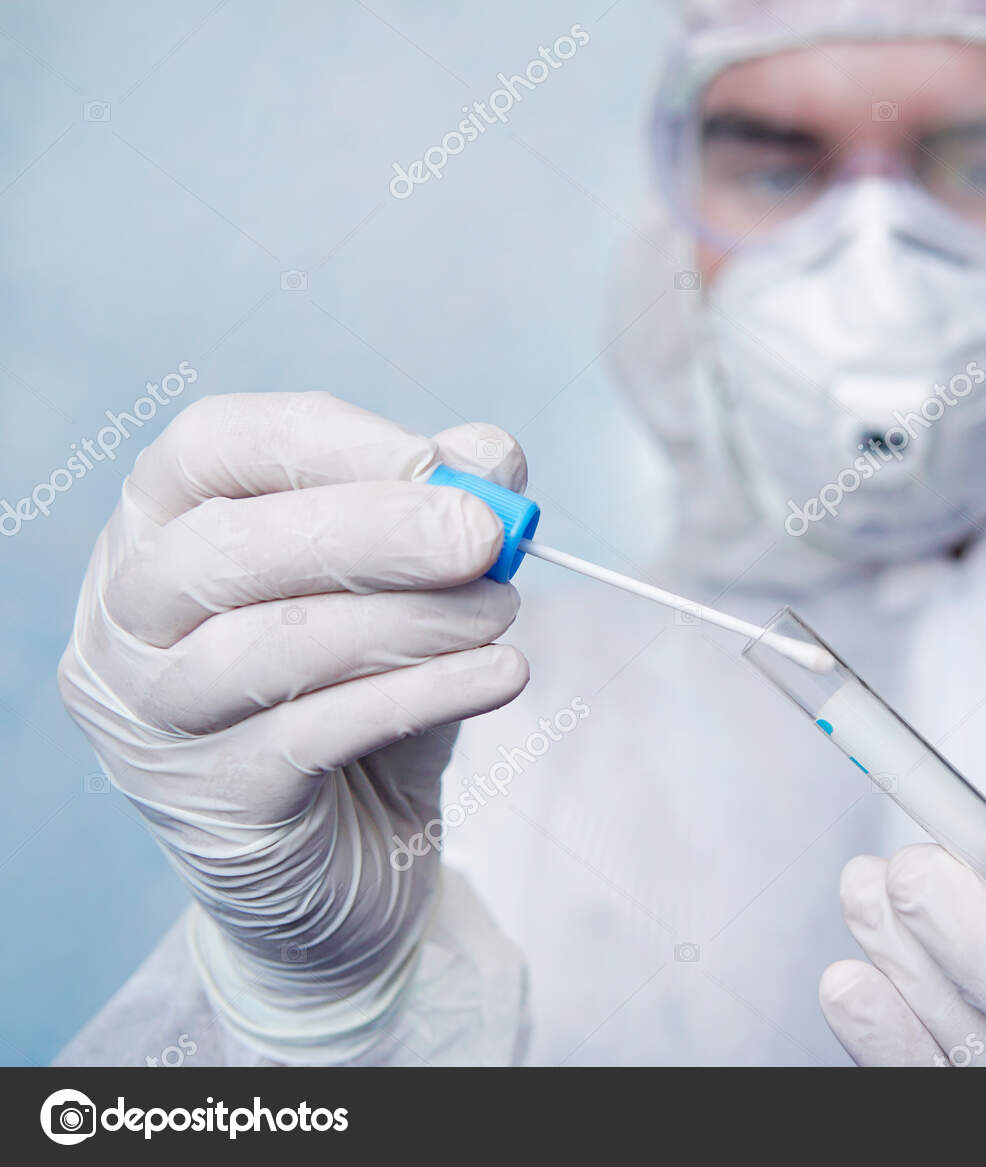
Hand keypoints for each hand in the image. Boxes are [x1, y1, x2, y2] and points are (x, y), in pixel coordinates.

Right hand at [58, 392, 529, 1062]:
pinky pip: (314, 736)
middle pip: (224, 547)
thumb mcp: (408, 596)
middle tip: (486, 534)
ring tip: (501, 612)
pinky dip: (419, 695)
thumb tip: (490, 456)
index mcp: (159, 532)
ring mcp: (154, 720)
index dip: (324, 441)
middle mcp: (127, 621)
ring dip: (407, 619)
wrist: (350, 862)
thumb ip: (442, 519)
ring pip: (267, 646)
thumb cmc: (363, 698)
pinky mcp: (213, 806)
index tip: (438, 459)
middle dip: (371, 529)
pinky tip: (498, 675)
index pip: (207, 449)